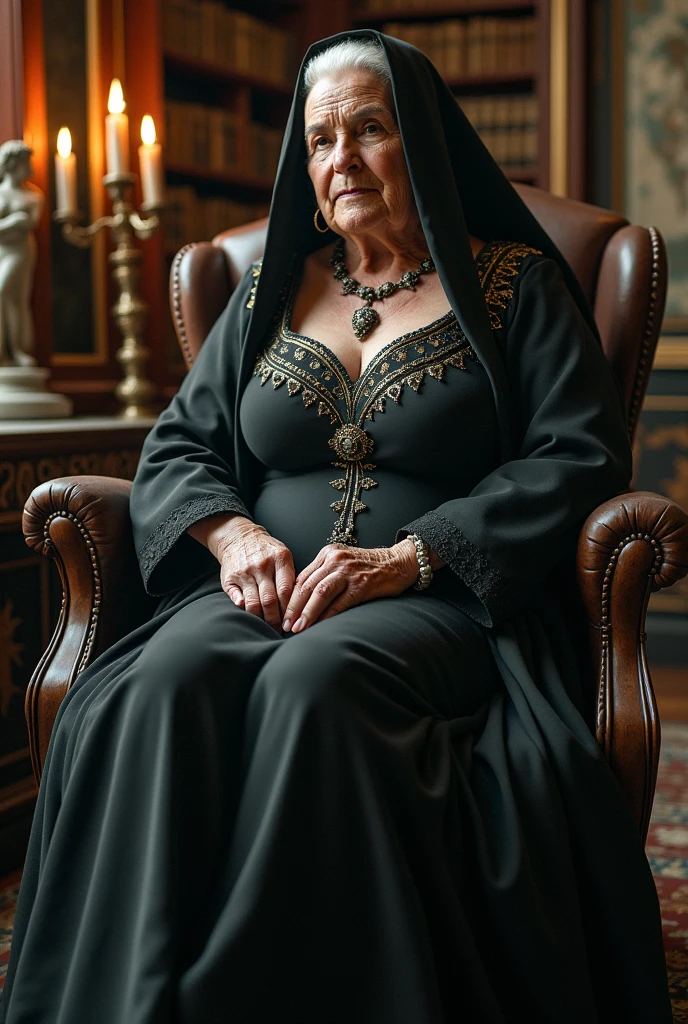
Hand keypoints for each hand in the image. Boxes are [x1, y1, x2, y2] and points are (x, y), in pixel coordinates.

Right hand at [188, 514, 295, 629]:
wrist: (239, 536)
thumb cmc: (267, 551)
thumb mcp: (284, 556)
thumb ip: (290, 577)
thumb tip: (297, 602)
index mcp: (280, 559)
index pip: (286, 590)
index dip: (289, 609)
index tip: (292, 620)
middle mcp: (262, 565)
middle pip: (270, 600)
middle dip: (276, 619)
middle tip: (280, 629)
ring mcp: (245, 571)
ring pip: (253, 602)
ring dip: (261, 618)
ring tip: (267, 626)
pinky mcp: (230, 578)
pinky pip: (236, 597)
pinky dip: (243, 608)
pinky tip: (249, 616)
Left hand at [282, 538, 420, 631]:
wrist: (397, 562)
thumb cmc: (367, 567)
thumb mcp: (341, 563)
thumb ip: (323, 575)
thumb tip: (300, 600)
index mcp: (327, 554)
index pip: (302, 577)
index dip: (289, 598)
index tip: (282, 613)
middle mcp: (335, 560)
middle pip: (307, 585)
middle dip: (293, 607)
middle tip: (285, 624)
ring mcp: (349, 571)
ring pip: (320, 593)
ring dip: (307, 612)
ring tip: (298, 627)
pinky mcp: (362, 584)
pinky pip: (340, 602)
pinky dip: (328, 615)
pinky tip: (320, 626)